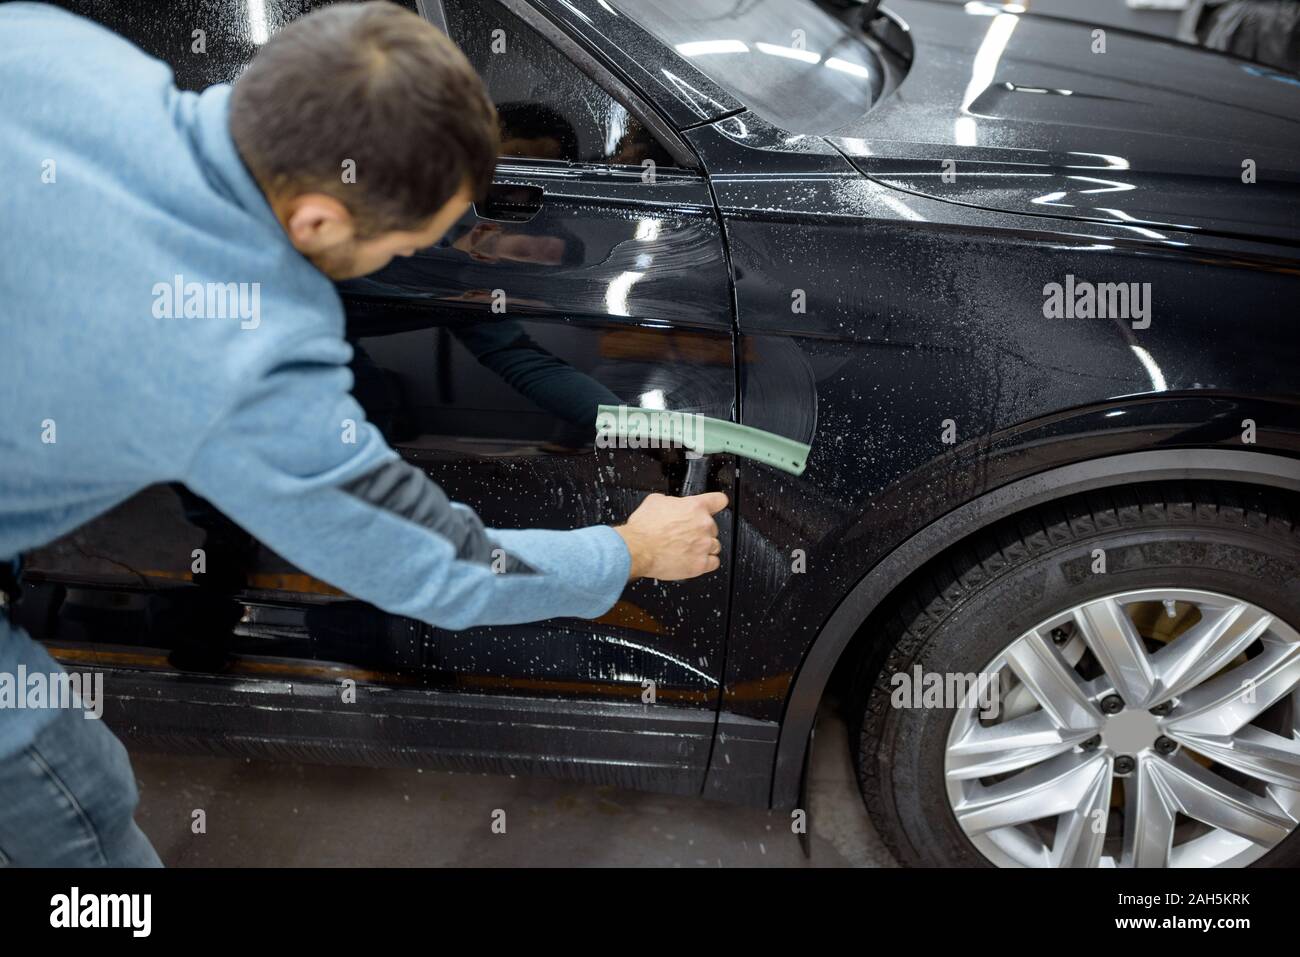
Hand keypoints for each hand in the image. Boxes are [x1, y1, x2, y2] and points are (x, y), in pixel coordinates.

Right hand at [613, 492, 727, 580]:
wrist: (637, 549)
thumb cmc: (644, 528)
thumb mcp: (654, 501)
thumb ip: (670, 501)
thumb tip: (671, 504)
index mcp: (695, 507)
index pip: (719, 500)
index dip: (716, 503)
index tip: (715, 507)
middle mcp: (704, 525)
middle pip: (714, 527)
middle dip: (701, 531)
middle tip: (686, 535)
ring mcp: (704, 545)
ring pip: (715, 545)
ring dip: (704, 547)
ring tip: (688, 549)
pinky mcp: (701, 564)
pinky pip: (713, 562)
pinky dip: (706, 562)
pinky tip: (694, 560)